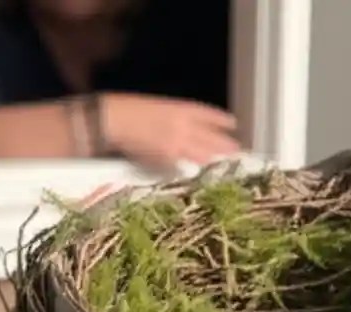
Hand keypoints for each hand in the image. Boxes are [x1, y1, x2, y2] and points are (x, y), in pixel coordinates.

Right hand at [98, 92, 240, 171]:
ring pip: (204, 152)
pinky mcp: (168, 157)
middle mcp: (184, 125)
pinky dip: (195, 165)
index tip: (233, 123)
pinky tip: (203, 166)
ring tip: (226, 159)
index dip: (221, 120)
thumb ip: (175, 116)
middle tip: (238, 149)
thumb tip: (187, 127)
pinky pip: (186, 163)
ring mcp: (178, 142)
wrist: (113, 119)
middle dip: (225, 143)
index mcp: (180, 108)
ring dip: (215, 156)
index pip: (208, 114)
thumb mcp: (157, 106)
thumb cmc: (128, 108)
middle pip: (211, 136)